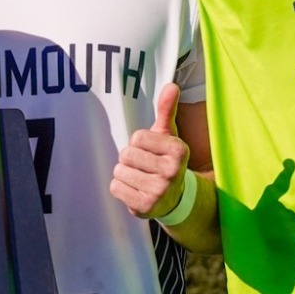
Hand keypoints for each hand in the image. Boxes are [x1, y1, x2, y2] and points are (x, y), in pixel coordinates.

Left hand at [110, 84, 187, 218]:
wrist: (173, 198)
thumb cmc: (164, 159)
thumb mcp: (168, 135)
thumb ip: (167, 110)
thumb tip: (171, 85)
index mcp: (179, 150)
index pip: (137, 137)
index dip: (139, 143)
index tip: (151, 152)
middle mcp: (172, 172)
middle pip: (126, 154)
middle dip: (130, 159)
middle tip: (144, 167)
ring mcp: (160, 191)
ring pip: (119, 171)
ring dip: (125, 174)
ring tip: (141, 178)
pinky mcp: (145, 207)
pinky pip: (115, 187)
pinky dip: (120, 188)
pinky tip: (135, 191)